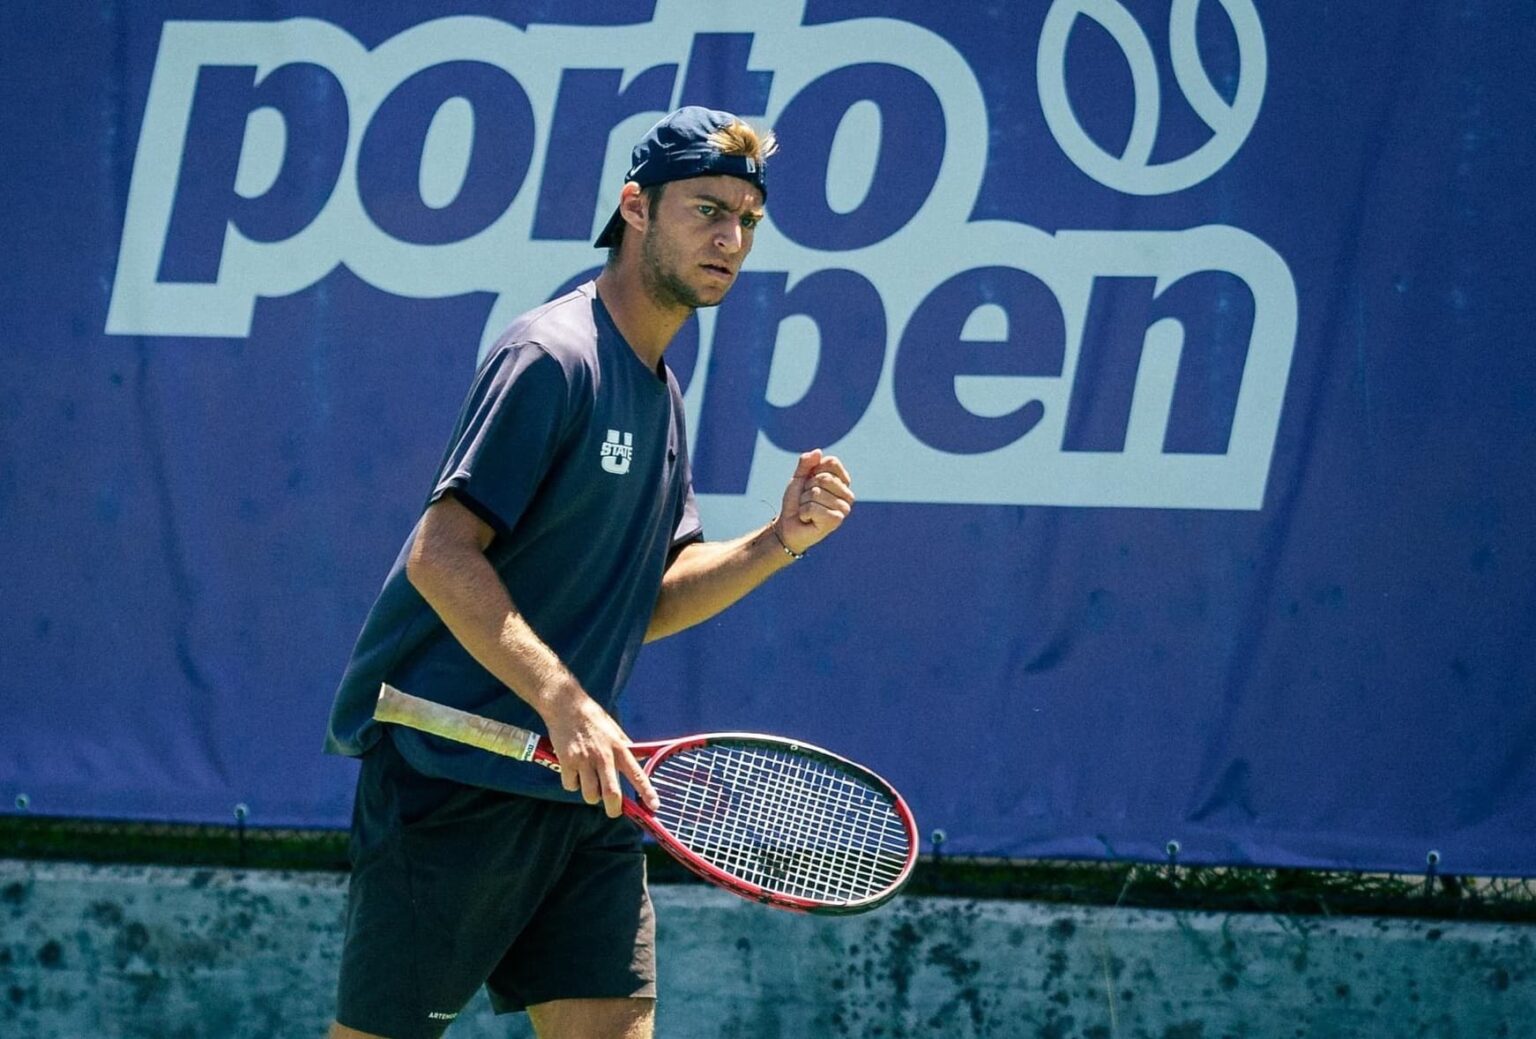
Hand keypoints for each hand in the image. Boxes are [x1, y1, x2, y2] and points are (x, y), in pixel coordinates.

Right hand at [540, 686, 658, 817]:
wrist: (566, 706)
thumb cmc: (592, 718)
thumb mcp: (615, 730)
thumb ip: (626, 747)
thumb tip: (640, 760)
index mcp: (619, 748)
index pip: (637, 774)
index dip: (647, 792)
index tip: (654, 806)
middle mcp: (603, 756)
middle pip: (611, 794)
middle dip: (614, 809)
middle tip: (614, 811)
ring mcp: (584, 760)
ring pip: (589, 794)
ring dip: (590, 794)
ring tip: (589, 783)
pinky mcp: (567, 761)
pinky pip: (570, 785)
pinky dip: (572, 783)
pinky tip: (573, 772)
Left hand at [777, 449, 853, 555]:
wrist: (789, 525)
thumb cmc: (797, 502)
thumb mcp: (799, 478)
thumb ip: (806, 464)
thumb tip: (818, 452)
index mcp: (842, 481)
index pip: (831, 462)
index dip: (813, 471)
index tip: (810, 483)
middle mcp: (847, 494)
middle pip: (823, 478)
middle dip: (807, 488)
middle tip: (807, 500)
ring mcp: (844, 508)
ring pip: (816, 493)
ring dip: (804, 502)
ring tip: (807, 511)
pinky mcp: (836, 520)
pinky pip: (813, 507)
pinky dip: (804, 513)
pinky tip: (808, 519)